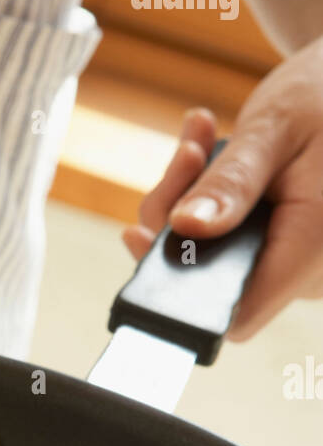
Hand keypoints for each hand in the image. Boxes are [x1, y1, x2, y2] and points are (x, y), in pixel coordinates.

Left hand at [122, 37, 322, 340]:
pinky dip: (210, 198)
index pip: (236, 315)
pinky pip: (227, 238)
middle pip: (213, 277)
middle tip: (186, 153)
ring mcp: (294, 262)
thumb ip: (231, 183)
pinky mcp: (280, 246)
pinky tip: (209, 147)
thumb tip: (185, 227)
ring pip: (214, 255)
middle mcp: (308, 271)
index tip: (141, 236)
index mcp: (315, 248)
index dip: (181, 292)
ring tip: (199, 136)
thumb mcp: (276, 130)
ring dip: (192, 197)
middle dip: (181, 216)